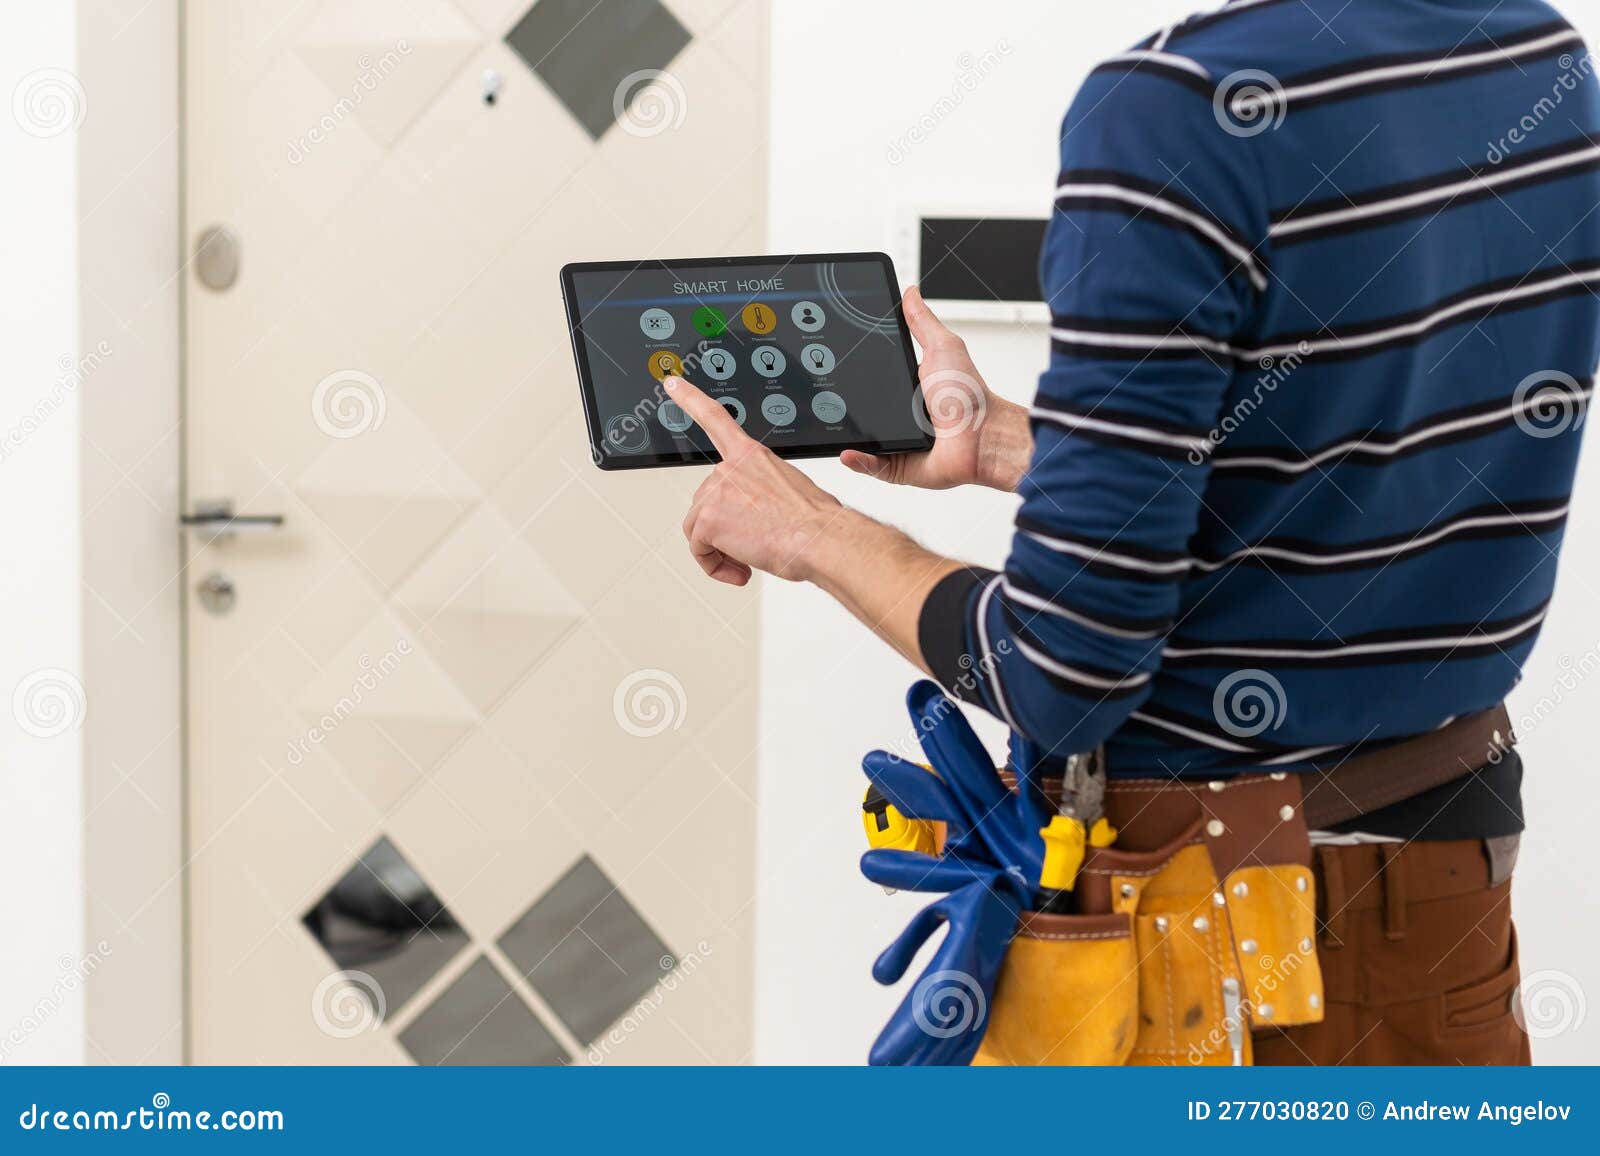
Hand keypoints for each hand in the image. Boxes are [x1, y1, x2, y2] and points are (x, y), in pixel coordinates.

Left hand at [669, 376, 845, 584]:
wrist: (822, 539)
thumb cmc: (816, 522)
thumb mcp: (791, 491)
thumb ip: (764, 494)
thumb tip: (760, 516)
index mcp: (753, 456)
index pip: (716, 418)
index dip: (690, 399)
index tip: (672, 383)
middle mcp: (730, 469)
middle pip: (707, 501)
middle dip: (724, 528)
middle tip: (751, 546)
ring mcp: (716, 492)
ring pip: (700, 528)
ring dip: (720, 550)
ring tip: (750, 560)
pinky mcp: (708, 519)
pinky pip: (699, 549)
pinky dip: (714, 565)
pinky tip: (741, 569)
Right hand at [840, 286, 1030, 491]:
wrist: (983, 436)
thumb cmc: (969, 396)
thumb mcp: (942, 348)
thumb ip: (922, 322)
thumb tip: (910, 292)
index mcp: (903, 387)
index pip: (867, 379)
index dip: (850, 371)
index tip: (828, 361)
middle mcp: (896, 415)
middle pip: (858, 409)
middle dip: (839, 403)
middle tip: (822, 393)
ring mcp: (894, 442)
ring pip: (859, 439)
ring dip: (845, 433)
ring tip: (828, 422)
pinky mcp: (896, 467)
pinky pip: (869, 465)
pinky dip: (857, 460)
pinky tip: (847, 451)